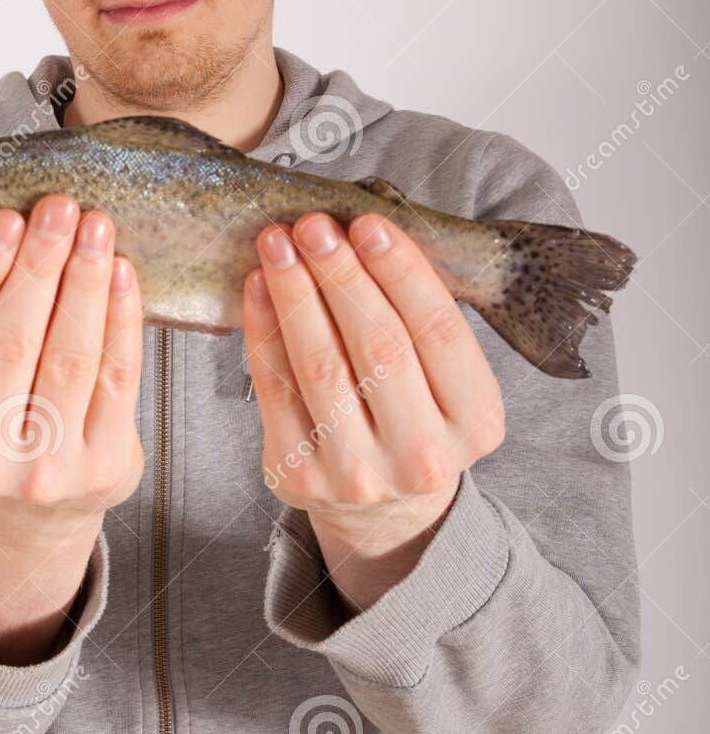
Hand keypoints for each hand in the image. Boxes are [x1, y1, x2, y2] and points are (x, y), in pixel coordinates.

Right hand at [0, 194, 144, 516]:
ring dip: (84, 282)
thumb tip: (8, 228)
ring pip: (69, 356)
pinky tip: (121, 274)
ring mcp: (41, 471)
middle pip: (11, 340)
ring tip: (95, 229)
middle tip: (59, 207)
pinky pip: (116, 379)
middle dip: (39, 264)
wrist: (29, 516)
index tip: (5, 219)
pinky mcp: (98, 470)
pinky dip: (121, 318)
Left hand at [242, 210, 504, 583]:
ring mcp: (359, 473)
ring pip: (322, 364)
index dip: (401, 272)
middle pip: (379, 346)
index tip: (369, 224)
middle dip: (341, 274)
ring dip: (295, 294)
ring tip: (278, 244)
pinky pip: (276, 389)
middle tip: (314, 225)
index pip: (439, 331)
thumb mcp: (447, 381)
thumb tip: (360, 235)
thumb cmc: (414, 418)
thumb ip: (418, 320)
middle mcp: (422, 456)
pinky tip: (257, 288)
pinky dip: (262, 331)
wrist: (384, 510)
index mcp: (476, 422)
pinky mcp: (300, 477)